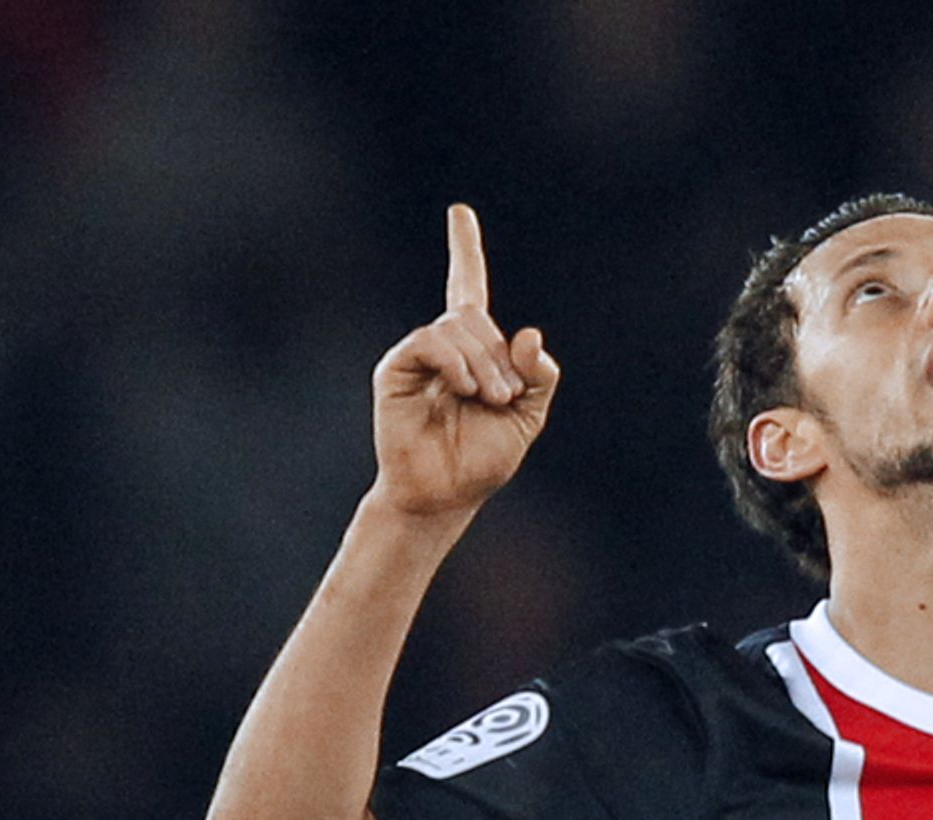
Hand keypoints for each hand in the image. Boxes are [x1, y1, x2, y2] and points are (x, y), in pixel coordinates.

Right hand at [368, 205, 562, 516]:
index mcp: (475, 351)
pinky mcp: (395, 370)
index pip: (467, 287)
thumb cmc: (483, 458)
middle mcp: (443, 346)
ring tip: (489, 400)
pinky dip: (456, 363)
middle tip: (505, 397)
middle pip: (476, 315)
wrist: (445, 494)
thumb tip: (529, 334)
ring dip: (484, 363)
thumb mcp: (528, 416)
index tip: (459, 212)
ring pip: (457, 327)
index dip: (464, 250)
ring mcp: (418, 356)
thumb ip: (538, 377)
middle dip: (501, 354)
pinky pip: (429, 342)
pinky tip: (464, 389)